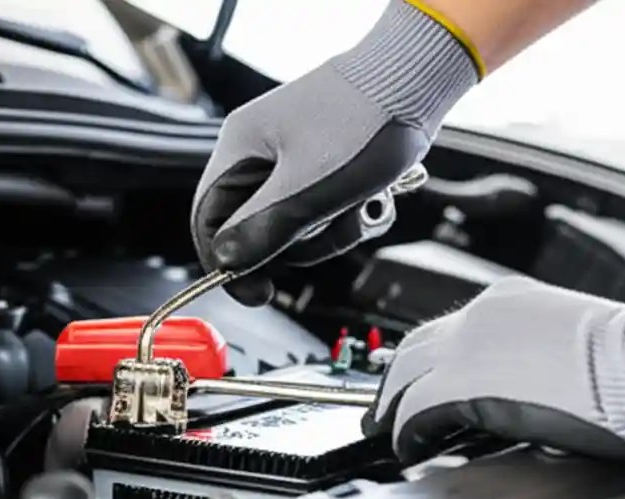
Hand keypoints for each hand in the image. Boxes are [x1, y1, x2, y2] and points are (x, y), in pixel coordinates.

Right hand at [190, 0, 478, 305]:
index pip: (208, 220)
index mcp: (240, 148)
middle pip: (255, 226)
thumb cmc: (365, 120)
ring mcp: (292, 157)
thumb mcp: (310, 189)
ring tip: (358, 204)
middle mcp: (259, 150)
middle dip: (299, 238)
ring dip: (331, 228)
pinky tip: (369, 196)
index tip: (258, 293)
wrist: (417, 79)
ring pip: (294, 223)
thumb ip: (264, 230)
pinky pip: (322, 208)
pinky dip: (346, 213)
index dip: (227, 262)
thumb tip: (227, 263)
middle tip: (330, 225)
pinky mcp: (324, 163)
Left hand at [362, 275, 624, 465]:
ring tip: (388, 434)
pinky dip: (405, 432)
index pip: (448, 330)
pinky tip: (407, 449)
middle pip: (413, 348)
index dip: (425, 362)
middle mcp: (481, 315)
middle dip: (394, 383)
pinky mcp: (465, 385)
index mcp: (510, 301)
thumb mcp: (572, 345)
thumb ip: (534, 356)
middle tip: (384, 412)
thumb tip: (523, 388)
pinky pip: (414, 411)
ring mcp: (468, 347)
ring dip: (392, 408)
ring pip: (404, 376)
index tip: (418, 385)